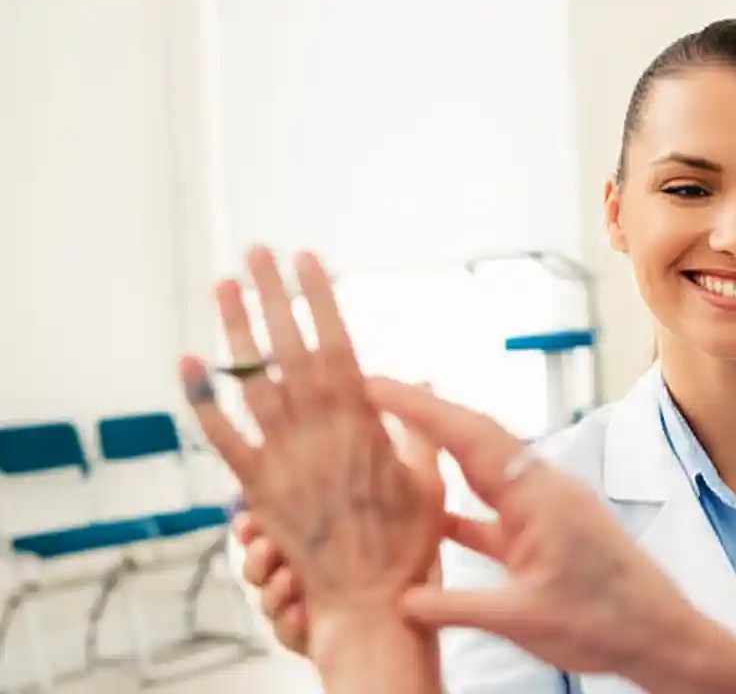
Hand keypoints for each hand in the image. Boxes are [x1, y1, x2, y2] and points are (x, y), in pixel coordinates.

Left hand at [181, 248, 444, 653]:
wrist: (366, 600)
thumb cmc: (404, 543)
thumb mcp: (429, 480)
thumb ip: (420, 428)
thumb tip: (422, 381)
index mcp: (364, 426)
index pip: (336, 345)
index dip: (319, 299)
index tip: (308, 261)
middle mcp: (319, 434)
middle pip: (289, 350)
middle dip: (272, 296)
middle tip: (258, 253)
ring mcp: (283, 459)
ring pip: (253, 383)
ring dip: (236, 331)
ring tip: (224, 285)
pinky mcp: (256, 488)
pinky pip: (222, 437)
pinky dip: (203, 400)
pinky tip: (189, 363)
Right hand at [364, 379, 735, 693]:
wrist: (660, 637)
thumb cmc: (608, 623)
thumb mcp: (523, 619)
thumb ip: (457, 608)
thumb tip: (400, 599)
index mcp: (538, 495)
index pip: (468, 436)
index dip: (419, 408)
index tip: (376, 383)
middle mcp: (540, 490)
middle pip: (472, 438)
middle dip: (422, 414)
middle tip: (372, 394)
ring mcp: (543, 509)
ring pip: (479, 471)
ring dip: (438, 453)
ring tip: (391, 439)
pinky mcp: (543, 534)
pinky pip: (489, 509)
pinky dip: (455, 505)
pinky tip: (425, 512)